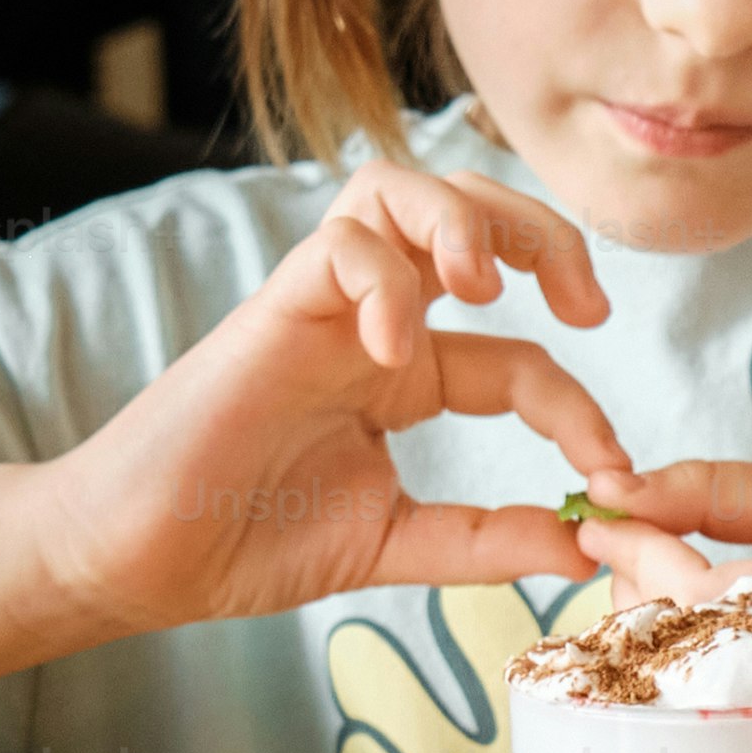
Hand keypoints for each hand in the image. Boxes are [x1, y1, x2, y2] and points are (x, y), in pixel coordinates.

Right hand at [34, 164, 637, 636]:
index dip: (581, 409)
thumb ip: (489, 540)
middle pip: (473, 215)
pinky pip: (337, 244)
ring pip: (397, 190)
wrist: (137, 562)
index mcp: (407, 375)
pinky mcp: (268, 311)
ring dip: (464, 221)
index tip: (613, 476)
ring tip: (485, 291)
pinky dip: (382, 277)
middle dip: (546, 236)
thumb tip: (592, 546)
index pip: (524, 355)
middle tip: (588, 308)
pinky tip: (392, 347)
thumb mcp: (396, 543)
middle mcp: (370, 324)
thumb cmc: (246, 542)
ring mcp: (319, 309)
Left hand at [570, 459, 751, 752]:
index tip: (592, 515)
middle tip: (650, 544)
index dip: (632, 548)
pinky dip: (683, 675)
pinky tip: (707, 639)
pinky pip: (702, 719)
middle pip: (673, 648)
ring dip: (656, 634)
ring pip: (676, 690)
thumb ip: (716, 491)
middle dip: (638, 591)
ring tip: (688, 587)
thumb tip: (607, 492)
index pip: (693, 588)